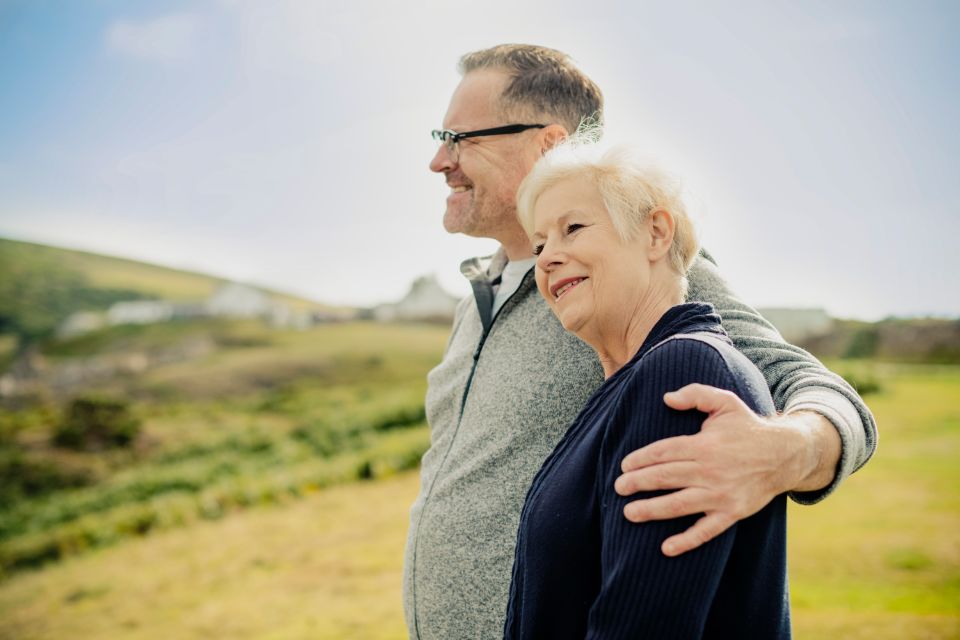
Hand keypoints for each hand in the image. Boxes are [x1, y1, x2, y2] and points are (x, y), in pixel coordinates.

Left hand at [614, 383, 836, 556]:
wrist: (785, 455)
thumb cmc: (747, 427)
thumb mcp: (725, 402)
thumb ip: (695, 394)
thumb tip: (666, 398)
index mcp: (704, 445)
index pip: (663, 452)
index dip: (641, 459)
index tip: (624, 465)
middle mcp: (710, 470)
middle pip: (665, 478)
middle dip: (637, 483)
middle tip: (618, 488)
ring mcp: (720, 494)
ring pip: (678, 504)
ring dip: (651, 510)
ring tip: (628, 513)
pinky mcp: (732, 513)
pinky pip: (706, 531)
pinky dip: (686, 541)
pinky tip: (666, 548)